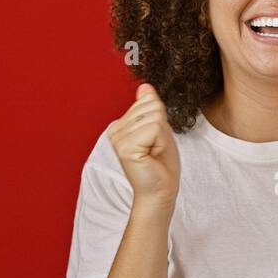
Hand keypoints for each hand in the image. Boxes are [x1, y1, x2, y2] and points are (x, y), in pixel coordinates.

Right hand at [108, 83, 180, 207]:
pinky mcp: (125, 146)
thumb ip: (150, 107)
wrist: (160, 191)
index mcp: (121, 124)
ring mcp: (118, 138)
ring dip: (162, 137)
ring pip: (155, 116)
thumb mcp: (159, 130)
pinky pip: (154, 127)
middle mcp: (115, 129)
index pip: (148, 101)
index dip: (161, 120)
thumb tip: (145, 86)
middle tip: (156, 148)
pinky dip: (160, 142)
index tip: (155, 141)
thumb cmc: (161, 165)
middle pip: (152, 106)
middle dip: (162, 128)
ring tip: (153, 152)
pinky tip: (151, 155)